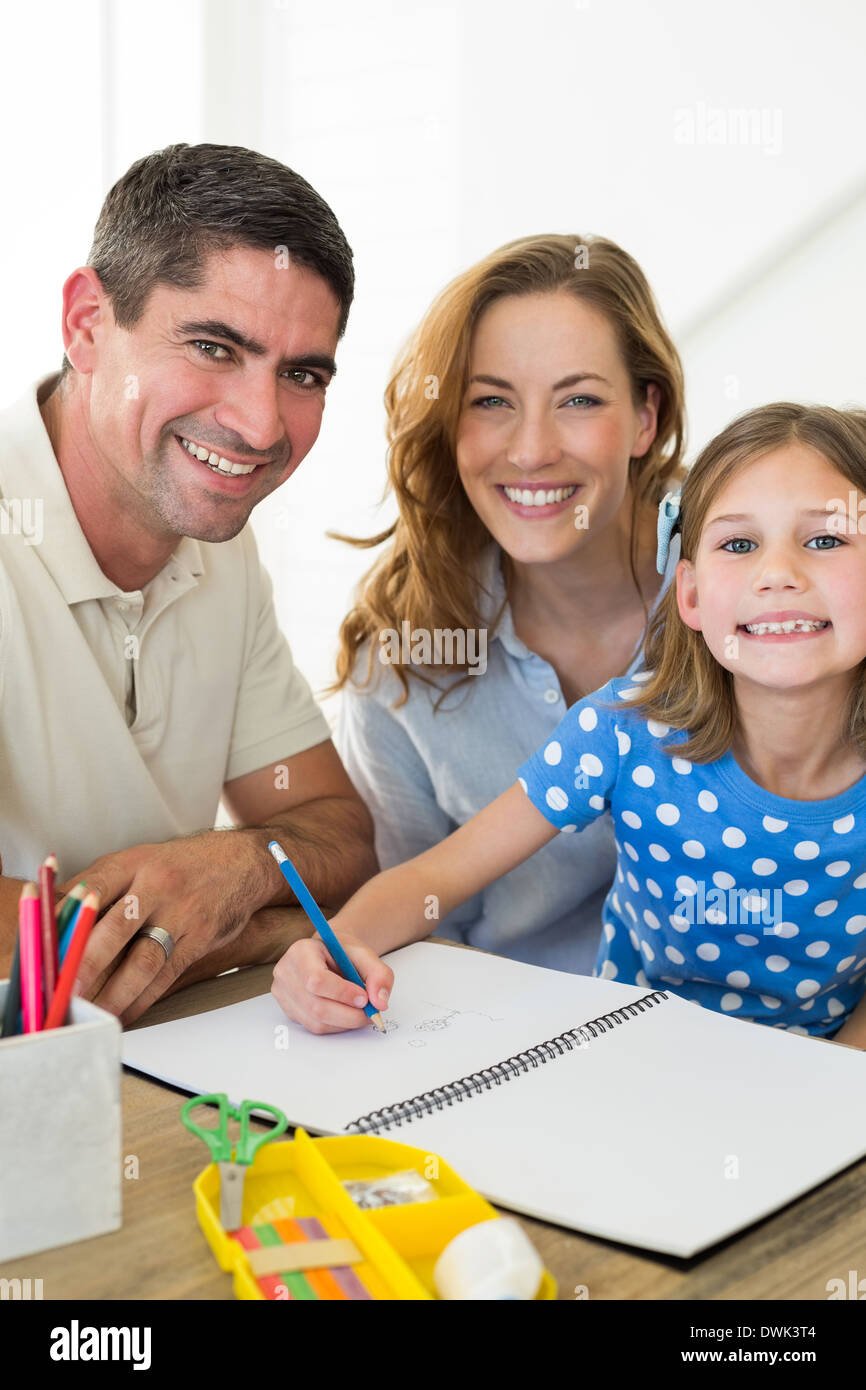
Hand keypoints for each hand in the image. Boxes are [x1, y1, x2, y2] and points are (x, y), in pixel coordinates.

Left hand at [56, 832, 269, 1023]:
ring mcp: (182, 914)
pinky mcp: (200, 939)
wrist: (241, 863)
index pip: (92, 889)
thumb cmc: (179, 865)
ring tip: (92, 1013)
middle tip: (66, 990)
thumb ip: (99, 885)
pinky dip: (143, 999)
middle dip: (86, 965)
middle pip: (115, 929)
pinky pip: (167, 975)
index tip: (46, 947)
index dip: (67, 919)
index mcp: (133, 863)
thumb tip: (55, 915)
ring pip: (143, 960)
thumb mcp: (139, 860)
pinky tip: (125, 1014)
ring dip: (114, 993)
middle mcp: (157, 886)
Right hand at [271, 930, 392, 1033]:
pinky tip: (346, 1014)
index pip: (316, 979)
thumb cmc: (342, 953)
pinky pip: (314, 1027)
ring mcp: (283, 993)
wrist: (328, 954)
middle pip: (316, 1006)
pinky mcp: (288, 1010)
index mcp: (301, 951)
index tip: (364, 998)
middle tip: (369, 1013)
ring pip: (316, 1021)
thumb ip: (379, 975)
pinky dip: (336, 1026)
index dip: (342, 993)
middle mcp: (286, 972)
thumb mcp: (365, 955)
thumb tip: (380, 1003)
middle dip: (348, 1014)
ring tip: (360, 1013)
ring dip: (344, 1022)